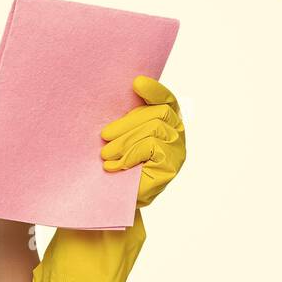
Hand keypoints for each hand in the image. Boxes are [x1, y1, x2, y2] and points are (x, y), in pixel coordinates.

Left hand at [100, 75, 185, 207]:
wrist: (117, 198)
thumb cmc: (118, 163)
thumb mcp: (122, 135)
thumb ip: (128, 118)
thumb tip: (122, 94)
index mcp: (166, 121)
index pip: (166, 99)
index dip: (154, 90)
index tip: (136, 82)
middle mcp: (177, 133)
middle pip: (158, 112)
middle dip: (126, 123)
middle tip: (104, 136)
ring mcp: (178, 150)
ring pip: (153, 128)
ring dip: (124, 140)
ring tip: (105, 154)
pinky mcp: (172, 166)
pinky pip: (152, 147)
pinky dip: (129, 154)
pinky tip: (114, 166)